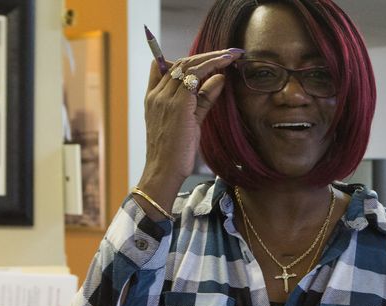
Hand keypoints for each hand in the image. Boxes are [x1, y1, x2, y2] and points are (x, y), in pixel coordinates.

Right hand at [136, 49, 240, 207]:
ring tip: (232, 55)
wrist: (163, 171)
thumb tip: (219, 79)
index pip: (167, 67)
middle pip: (181, 63)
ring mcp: (165, 98)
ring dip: (212, 58)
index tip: (213, 58)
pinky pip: (194, 77)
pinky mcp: (178, 105)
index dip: (190, 60)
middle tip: (230, 53)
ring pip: (188, 66)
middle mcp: (156, 94)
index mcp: (154, 97)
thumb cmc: (176, 151)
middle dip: (207, 55)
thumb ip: (203, 99)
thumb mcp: (191, 121)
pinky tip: (225, 67)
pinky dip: (210, 67)